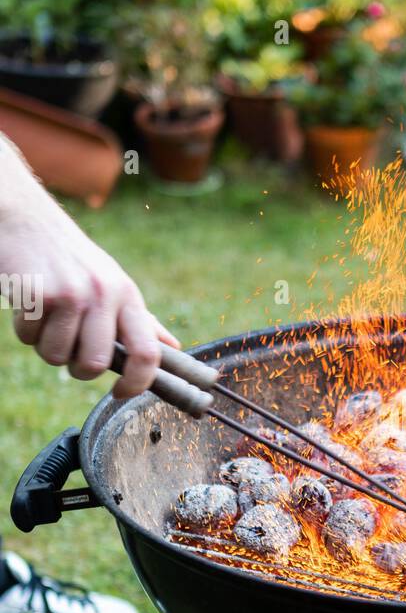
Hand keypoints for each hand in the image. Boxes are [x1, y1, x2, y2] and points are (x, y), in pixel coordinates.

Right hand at [0, 141, 178, 396]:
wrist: (26, 219)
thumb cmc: (73, 260)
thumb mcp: (114, 283)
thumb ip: (140, 320)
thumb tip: (172, 349)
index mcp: (127, 296)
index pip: (147, 353)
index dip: (137, 384)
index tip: (122, 393)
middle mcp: (103, 294)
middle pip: (93, 364)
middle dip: (76, 367)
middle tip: (70, 347)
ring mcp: (70, 293)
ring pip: (56, 356)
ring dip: (46, 346)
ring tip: (48, 319)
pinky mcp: (36, 293)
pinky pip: (29, 338)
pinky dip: (25, 330)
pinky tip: (30, 305)